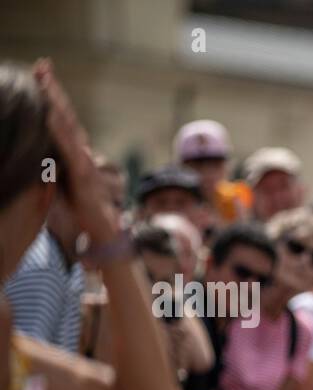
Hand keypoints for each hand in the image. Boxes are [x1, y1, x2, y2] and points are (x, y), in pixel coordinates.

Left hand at [34, 60, 116, 245]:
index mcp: (74, 154)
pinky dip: (60, 132)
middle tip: (41, 65)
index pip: (60, 120)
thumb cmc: (84, 212)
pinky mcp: (84, 176)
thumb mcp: (63, 183)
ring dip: (56, 103)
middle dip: (53, 89)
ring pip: (68, 127)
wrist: (106, 234)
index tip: (39, 73)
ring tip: (44, 81)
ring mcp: (84, 163)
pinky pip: (70, 150)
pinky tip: (49, 116)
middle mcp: (82, 153)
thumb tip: (43, 154)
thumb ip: (55, 166)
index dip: (51, 97)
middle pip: (65, 116)